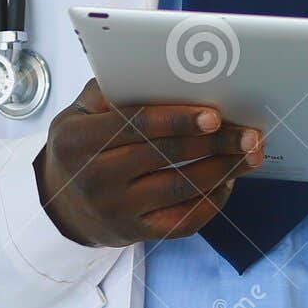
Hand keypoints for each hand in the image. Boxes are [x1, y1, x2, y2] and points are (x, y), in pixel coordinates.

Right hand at [35, 79, 263, 247]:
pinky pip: (181, 221)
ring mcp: (116, 210)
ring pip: (181, 189)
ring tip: (247, 156)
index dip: (178, 120)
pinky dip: (210, 203)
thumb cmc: (79, 148)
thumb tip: (153, 73)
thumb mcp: (76, 115)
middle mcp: (96, 179)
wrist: (59, 205)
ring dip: (222, 171)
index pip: (138, 125)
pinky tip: (226, 183)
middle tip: (248, 135)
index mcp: (80, 141)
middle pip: (167, 156)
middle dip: (215, 144)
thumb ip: (107, 93)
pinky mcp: (134, 233)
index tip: (214, 115)